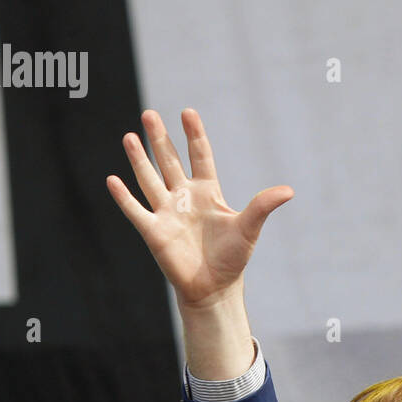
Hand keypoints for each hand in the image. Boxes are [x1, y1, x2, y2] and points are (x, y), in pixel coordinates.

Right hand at [106, 108, 291, 310]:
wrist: (215, 288)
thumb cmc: (232, 258)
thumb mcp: (248, 229)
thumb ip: (262, 207)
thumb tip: (289, 191)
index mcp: (207, 192)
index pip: (200, 156)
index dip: (194, 135)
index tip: (188, 112)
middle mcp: (184, 197)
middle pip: (169, 161)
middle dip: (160, 139)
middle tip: (150, 114)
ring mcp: (166, 212)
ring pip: (149, 180)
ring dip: (139, 160)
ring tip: (130, 137)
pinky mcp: (153, 231)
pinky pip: (135, 210)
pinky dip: (124, 197)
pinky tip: (113, 180)